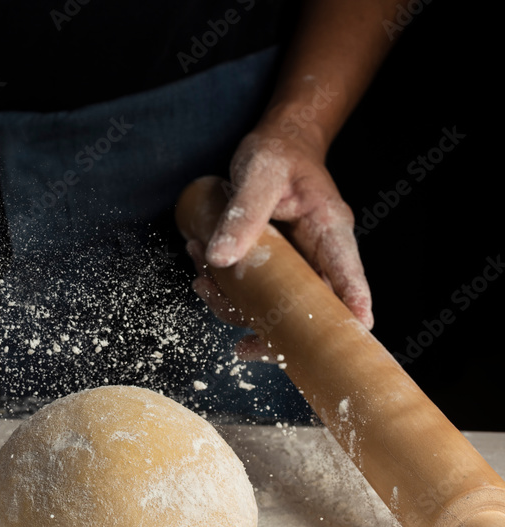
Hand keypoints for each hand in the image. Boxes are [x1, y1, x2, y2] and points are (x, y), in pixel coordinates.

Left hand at [189, 125, 372, 358]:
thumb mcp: (259, 174)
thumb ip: (243, 214)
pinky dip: (222, 289)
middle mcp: (317, 256)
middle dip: (275, 333)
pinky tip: (201, 266)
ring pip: (273, 308)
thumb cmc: (278, 155)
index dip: (353, 305)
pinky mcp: (271, 270)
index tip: (358, 331)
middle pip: (312, 309)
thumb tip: (219, 259)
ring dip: (233, 305)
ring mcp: (295, 267)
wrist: (276, 146)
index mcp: (329, 231)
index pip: (348, 273)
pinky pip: (250, 293)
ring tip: (201, 278)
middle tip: (243, 349)